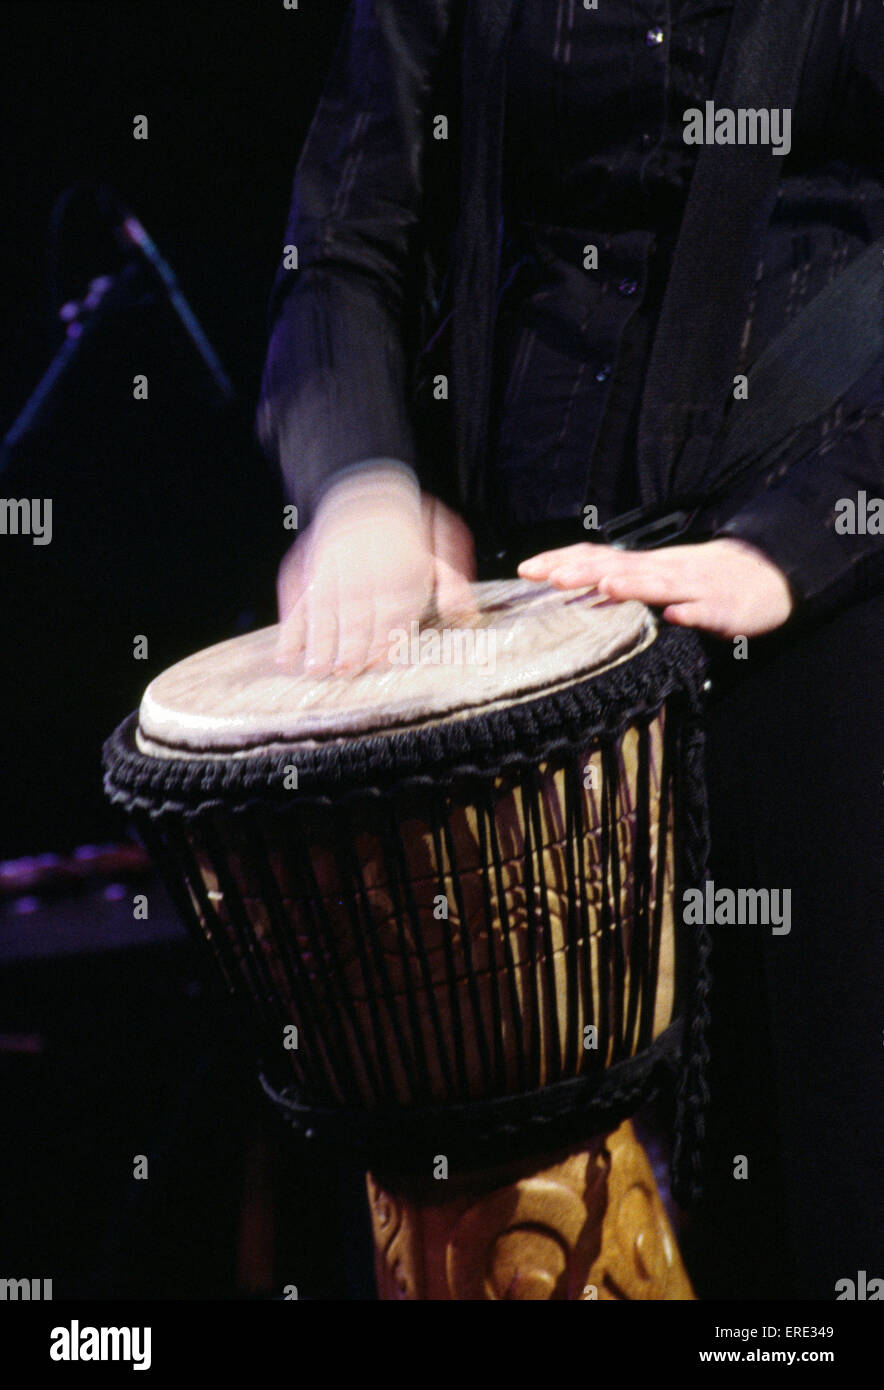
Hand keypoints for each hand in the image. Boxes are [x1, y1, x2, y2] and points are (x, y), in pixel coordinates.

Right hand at [276, 468, 475, 673]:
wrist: (367, 483)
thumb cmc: (410, 524)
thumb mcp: (442, 542)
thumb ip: (453, 582)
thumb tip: (466, 617)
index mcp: (399, 566)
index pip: (392, 607)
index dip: (384, 635)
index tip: (377, 661)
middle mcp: (362, 569)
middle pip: (356, 611)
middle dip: (350, 643)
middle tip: (344, 671)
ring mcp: (330, 569)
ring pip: (324, 609)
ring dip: (318, 641)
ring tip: (315, 669)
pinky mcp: (307, 571)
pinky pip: (296, 602)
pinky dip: (289, 630)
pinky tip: (285, 656)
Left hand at [518, 537, 793, 637]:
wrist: (765, 572)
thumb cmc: (702, 579)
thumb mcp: (655, 577)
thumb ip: (619, 581)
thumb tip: (574, 589)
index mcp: (644, 566)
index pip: (596, 559)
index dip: (562, 561)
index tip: (526, 568)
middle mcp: (663, 571)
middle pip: (620, 567)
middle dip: (584, 571)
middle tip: (548, 576)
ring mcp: (694, 588)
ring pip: (661, 585)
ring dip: (635, 585)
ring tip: (607, 586)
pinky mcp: (723, 608)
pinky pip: (706, 612)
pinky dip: (691, 614)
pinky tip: (676, 618)